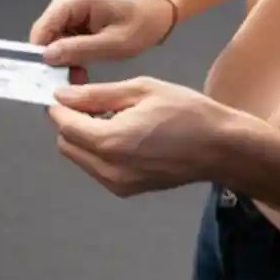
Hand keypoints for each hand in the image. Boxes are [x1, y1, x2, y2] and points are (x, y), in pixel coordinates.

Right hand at [30, 0, 175, 65]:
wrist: (158, 14)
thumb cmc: (141, 26)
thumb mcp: (112, 44)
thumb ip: (78, 49)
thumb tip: (46, 57)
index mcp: (75, 0)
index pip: (42, 29)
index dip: (40, 54)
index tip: (49, 78)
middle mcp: (67, 0)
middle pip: (45, 34)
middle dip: (53, 58)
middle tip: (70, 79)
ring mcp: (70, 8)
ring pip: (52, 39)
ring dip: (62, 58)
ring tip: (78, 75)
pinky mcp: (74, 17)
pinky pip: (62, 38)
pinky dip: (69, 54)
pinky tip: (81, 65)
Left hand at [48, 77, 252, 196]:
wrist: (221, 148)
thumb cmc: (188, 113)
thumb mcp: (142, 90)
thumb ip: (97, 95)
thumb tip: (63, 96)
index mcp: (110, 141)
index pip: (64, 125)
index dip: (59, 106)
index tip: (64, 90)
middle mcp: (108, 169)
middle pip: (66, 144)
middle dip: (69, 121)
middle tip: (87, 99)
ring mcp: (117, 183)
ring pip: (80, 158)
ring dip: (83, 136)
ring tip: (109, 114)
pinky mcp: (126, 190)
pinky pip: (97, 168)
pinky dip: (98, 150)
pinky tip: (120, 132)